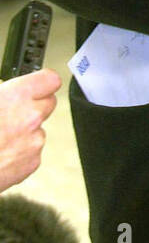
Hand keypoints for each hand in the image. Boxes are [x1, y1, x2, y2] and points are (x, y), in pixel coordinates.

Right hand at [0, 68, 61, 191]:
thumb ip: (2, 93)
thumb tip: (6, 91)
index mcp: (18, 97)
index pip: (50, 80)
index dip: (42, 82)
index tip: (38, 84)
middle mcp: (31, 118)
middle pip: (49, 103)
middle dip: (35, 105)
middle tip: (15, 111)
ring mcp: (33, 141)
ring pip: (39, 129)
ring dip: (26, 131)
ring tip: (1, 137)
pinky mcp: (32, 163)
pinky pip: (32, 151)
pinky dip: (21, 151)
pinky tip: (2, 152)